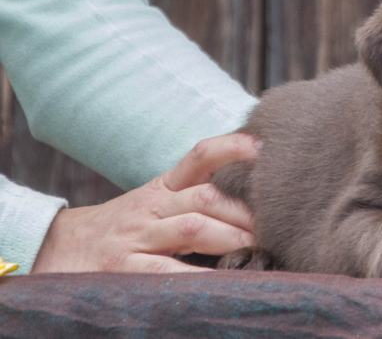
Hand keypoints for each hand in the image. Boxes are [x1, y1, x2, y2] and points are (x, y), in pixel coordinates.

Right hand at [31, 133, 259, 272]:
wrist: (55, 251)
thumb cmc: (121, 230)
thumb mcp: (155, 204)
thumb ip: (195, 199)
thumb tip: (255, 206)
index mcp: (163, 187)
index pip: (199, 157)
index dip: (231, 148)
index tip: (263, 146)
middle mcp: (152, 207)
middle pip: (207, 196)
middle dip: (246, 208)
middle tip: (278, 220)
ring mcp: (137, 237)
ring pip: (193, 227)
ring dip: (232, 236)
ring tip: (260, 246)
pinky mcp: (124, 269)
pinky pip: (167, 271)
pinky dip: (199, 276)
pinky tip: (222, 283)